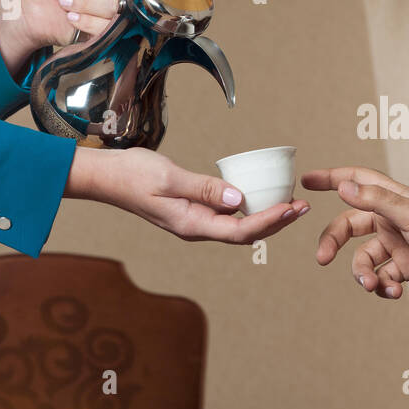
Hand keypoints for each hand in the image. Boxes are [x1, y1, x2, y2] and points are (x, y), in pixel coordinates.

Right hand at [67, 147, 309, 243]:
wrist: (105, 177)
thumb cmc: (132, 175)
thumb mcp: (170, 178)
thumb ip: (206, 189)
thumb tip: (241, 200)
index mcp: (192, 225)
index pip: (242, 231)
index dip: (271, 221)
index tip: (293, 208)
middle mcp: (196, 228)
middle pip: (245, 232)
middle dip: (277, 221)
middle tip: (303, 206)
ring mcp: (194, 221)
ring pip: (237, 225)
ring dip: (265, 215)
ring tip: (291, 203)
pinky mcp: (191, 211)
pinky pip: (226, 214)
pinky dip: (248, 207)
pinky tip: (259, 195)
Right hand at [302, 166, 408, 335]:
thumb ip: (377, 201)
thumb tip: (344, 186)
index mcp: (396, 199)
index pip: (358, 180)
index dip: (332, 178)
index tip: (306, 180)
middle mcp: (393, 219)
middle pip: (350, 225)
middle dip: (334, 241)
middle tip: (322, 258)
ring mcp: (398, 244)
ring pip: (363, 258)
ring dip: (362, 273)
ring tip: (372, 285)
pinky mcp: (404, 268)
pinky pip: (380, 276)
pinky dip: (382, 286)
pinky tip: (394, 292)